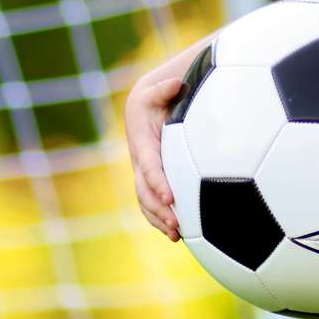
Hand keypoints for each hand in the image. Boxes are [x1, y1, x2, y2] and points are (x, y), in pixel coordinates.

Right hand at [125, 72, 184, 240]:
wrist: (146, 106)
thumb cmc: (157, 96)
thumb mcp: (158, 89)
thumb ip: (164, 88)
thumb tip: (175, 83)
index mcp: (142, 143)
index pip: (150, 167)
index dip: (158, 183)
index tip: (172, 198)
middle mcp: (140, 161)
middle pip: (144, 192)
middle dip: (158, 210)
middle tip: (177, 225)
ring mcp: (143, 173)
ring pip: (146, 202)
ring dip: (159, 220)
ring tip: (177, 235)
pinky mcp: (151, 180)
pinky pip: (151, 203)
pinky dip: (160, 219)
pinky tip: (178, 234)